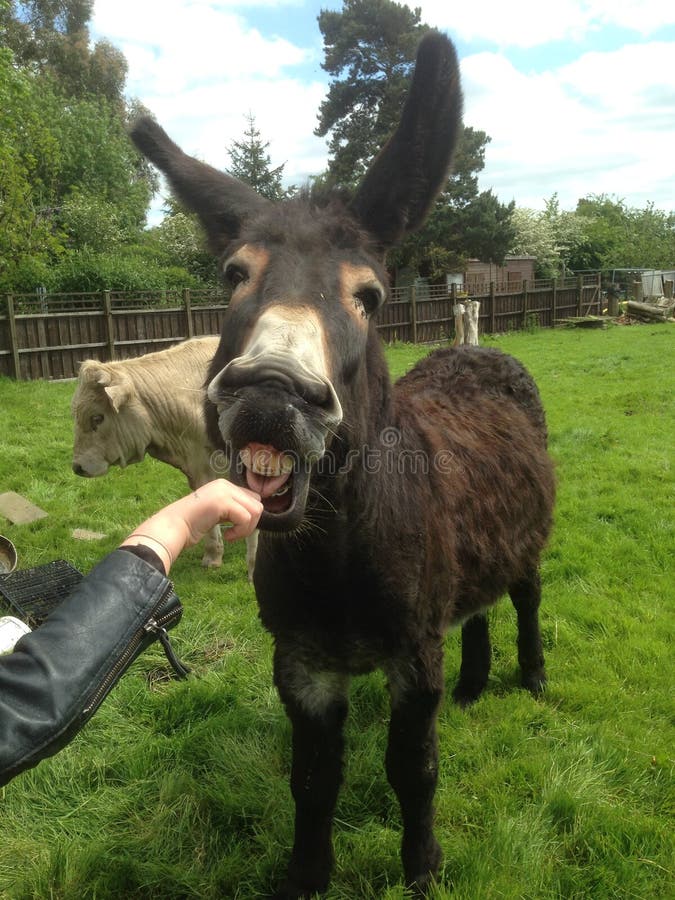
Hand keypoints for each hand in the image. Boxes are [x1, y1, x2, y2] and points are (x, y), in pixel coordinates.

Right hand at [120, 479, 262, 572]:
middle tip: (235, 533)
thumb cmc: (190, 525)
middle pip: (257, 503)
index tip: (234, 529)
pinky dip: (240, 531)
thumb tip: (253, 516)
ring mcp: (224, 491)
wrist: (172, 527)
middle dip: (251, 523)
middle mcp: (225, 484)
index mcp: (223, 485)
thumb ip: (231, 509)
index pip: (251, 498)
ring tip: (231, 535)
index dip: (248, 517)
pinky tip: (227, 536)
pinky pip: (246, 518)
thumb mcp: (215, 512)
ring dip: (247, 528)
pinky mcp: (223, 502)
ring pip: (255, 510)